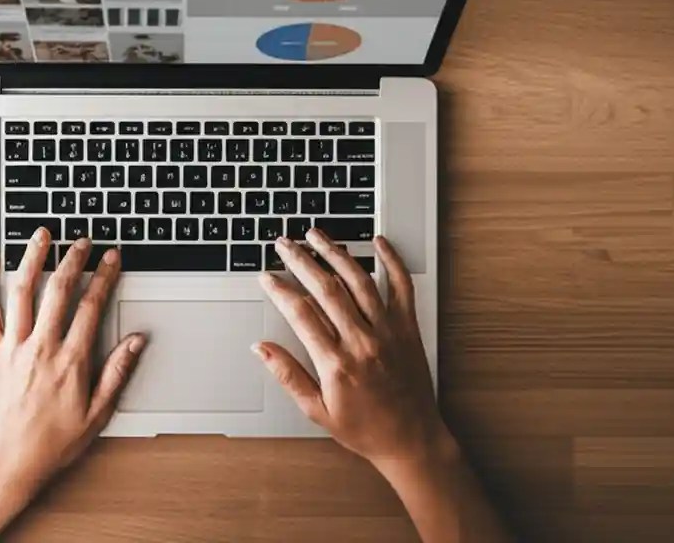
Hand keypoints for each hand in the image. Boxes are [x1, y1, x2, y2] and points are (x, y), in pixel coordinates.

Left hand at [0, 230, 144, 488]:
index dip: (104, 277)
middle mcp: (41, 347)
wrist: (10, 459)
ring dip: (34, 259)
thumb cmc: (54, 440)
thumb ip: (117, 372)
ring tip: (42, 235)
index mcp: (70, 360)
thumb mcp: (98, 412)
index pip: (91, 306)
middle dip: (73, 259)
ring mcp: (13, 347)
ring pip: (23, 292)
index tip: (111, 258)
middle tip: (82, 240)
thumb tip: (136, 341)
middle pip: (59, 291)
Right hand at [256, 230, 512, 542]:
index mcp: (336, 363)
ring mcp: (388, 331)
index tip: (266, 275)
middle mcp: (362, 341)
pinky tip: (378, 242)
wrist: (411, 439)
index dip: (280, 289)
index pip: (300, 313)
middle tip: (284, 244)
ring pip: (359, 280)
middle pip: (326, 288)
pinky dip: (392, 261)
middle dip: (301, 260)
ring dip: (336, 253)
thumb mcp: (316, 410)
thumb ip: (288, 375)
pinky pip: (401, 286)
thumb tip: (262, 348)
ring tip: (317, 235)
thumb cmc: (364, 429)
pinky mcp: (409, 328)